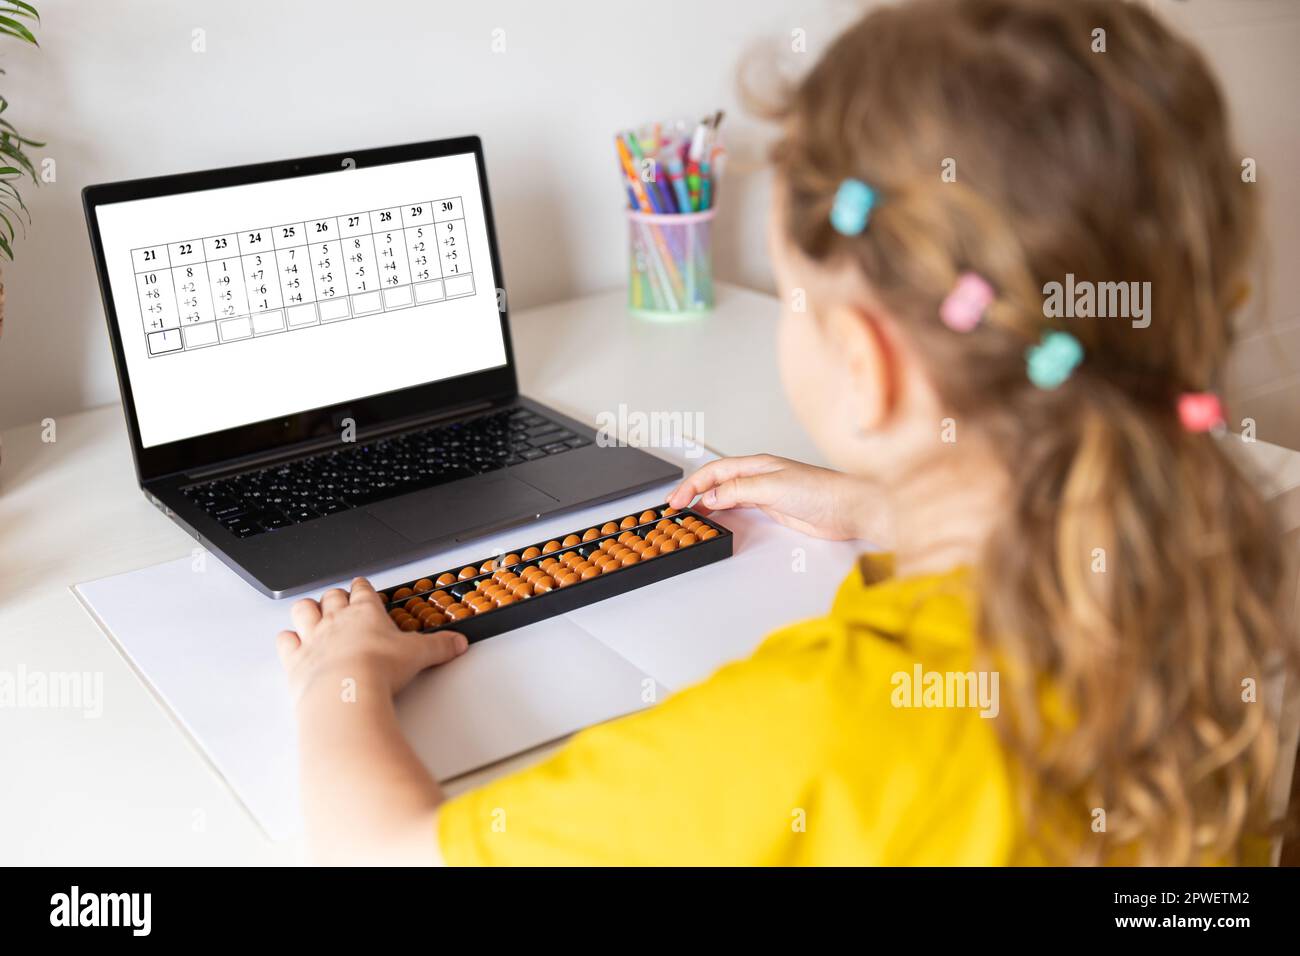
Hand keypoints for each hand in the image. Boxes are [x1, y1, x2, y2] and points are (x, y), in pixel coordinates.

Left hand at [276, 577, 467, 705]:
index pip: (362, 590)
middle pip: (331, 597)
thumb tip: (458, 643)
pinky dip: (287, 640)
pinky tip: (291, 641)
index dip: (362, 587)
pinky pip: (285, 641)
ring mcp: (313, 638)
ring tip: (311, 613)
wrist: (346, 690)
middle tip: (339, 600)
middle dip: (334, 596)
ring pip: (303, 610)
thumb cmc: (378, 669)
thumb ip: (440, 647)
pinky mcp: (296, 659)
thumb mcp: (419, 655)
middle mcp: (336, 620)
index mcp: (366, 612)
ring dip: (307, 609)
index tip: (363, 586)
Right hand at [666, 454, 887, 542]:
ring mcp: (766, 493)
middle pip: (717, 481)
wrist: (849, 508)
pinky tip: (717, 517)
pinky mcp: (775, 509)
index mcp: (756, 464)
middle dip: (693, 491)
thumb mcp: (773, 486)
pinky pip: (740, 508)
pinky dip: (723, 512)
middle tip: (674, 507)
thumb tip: (712, 496)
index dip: (693, 484)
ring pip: (726, 494)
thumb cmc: (822, 490)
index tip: (677, 500)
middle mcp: (759, 476)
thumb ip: (740, 489)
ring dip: (706, 502)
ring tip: (689, 513)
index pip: (715, 471)